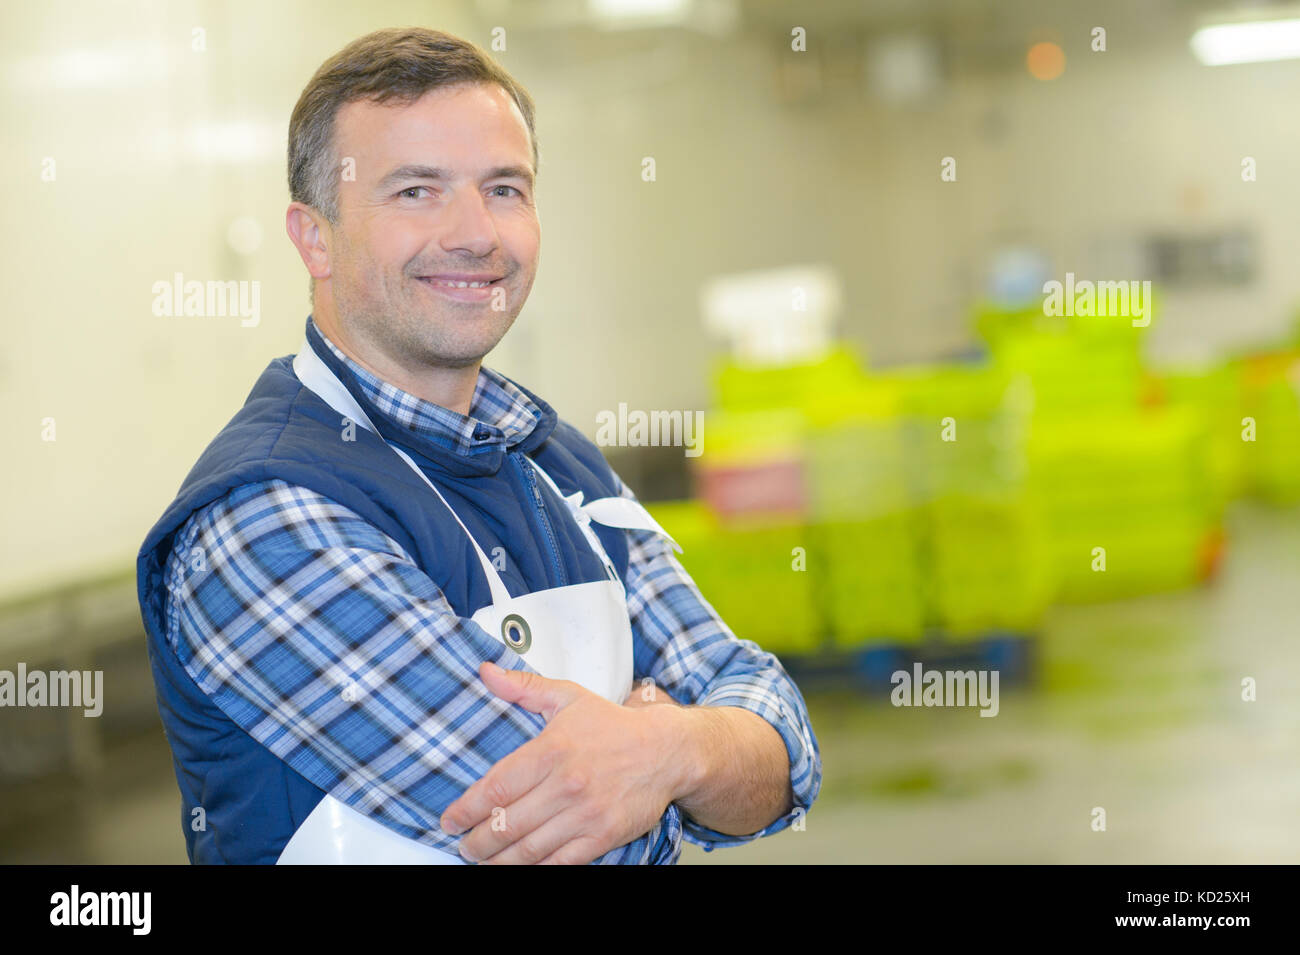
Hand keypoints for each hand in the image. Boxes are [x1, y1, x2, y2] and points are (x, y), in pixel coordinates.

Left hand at [439, 662, 689, 864]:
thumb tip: (487, 672)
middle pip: (506, 824)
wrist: (668, 751)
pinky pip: (559, 862)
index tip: (450, 819)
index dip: (466, 809)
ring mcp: (585, 814)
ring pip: (528, 849)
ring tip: (483, 861)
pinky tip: (520, 867)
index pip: (496, 787)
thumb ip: (524, 687)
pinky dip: (536, 868)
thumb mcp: (568, 697)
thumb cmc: (615, 726)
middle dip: (477, 841)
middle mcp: (566, 784)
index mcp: (552, 750)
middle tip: (464, 845)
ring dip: (499, 861)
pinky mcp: (602, 836)